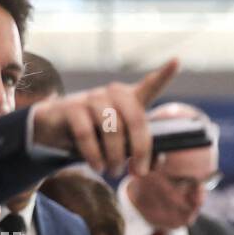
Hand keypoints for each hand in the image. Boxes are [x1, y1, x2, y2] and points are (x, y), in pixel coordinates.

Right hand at [30, 59, 178, 177]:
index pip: (150, 85)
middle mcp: (113, 94)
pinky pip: (86, 134)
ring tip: (112, 171)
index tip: (176, 61)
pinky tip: (97, 167)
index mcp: (130, 99)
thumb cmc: (96, 136)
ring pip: (112, 129)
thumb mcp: (121, 145)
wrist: (56, 129)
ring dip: (115, 156)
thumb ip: (142, 152)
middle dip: (140, 150)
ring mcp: (92, 98)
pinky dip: (94, 155)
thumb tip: (156, 163)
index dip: (164, 74)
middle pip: (135, 119)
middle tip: (138, 173)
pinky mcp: (71, 107)